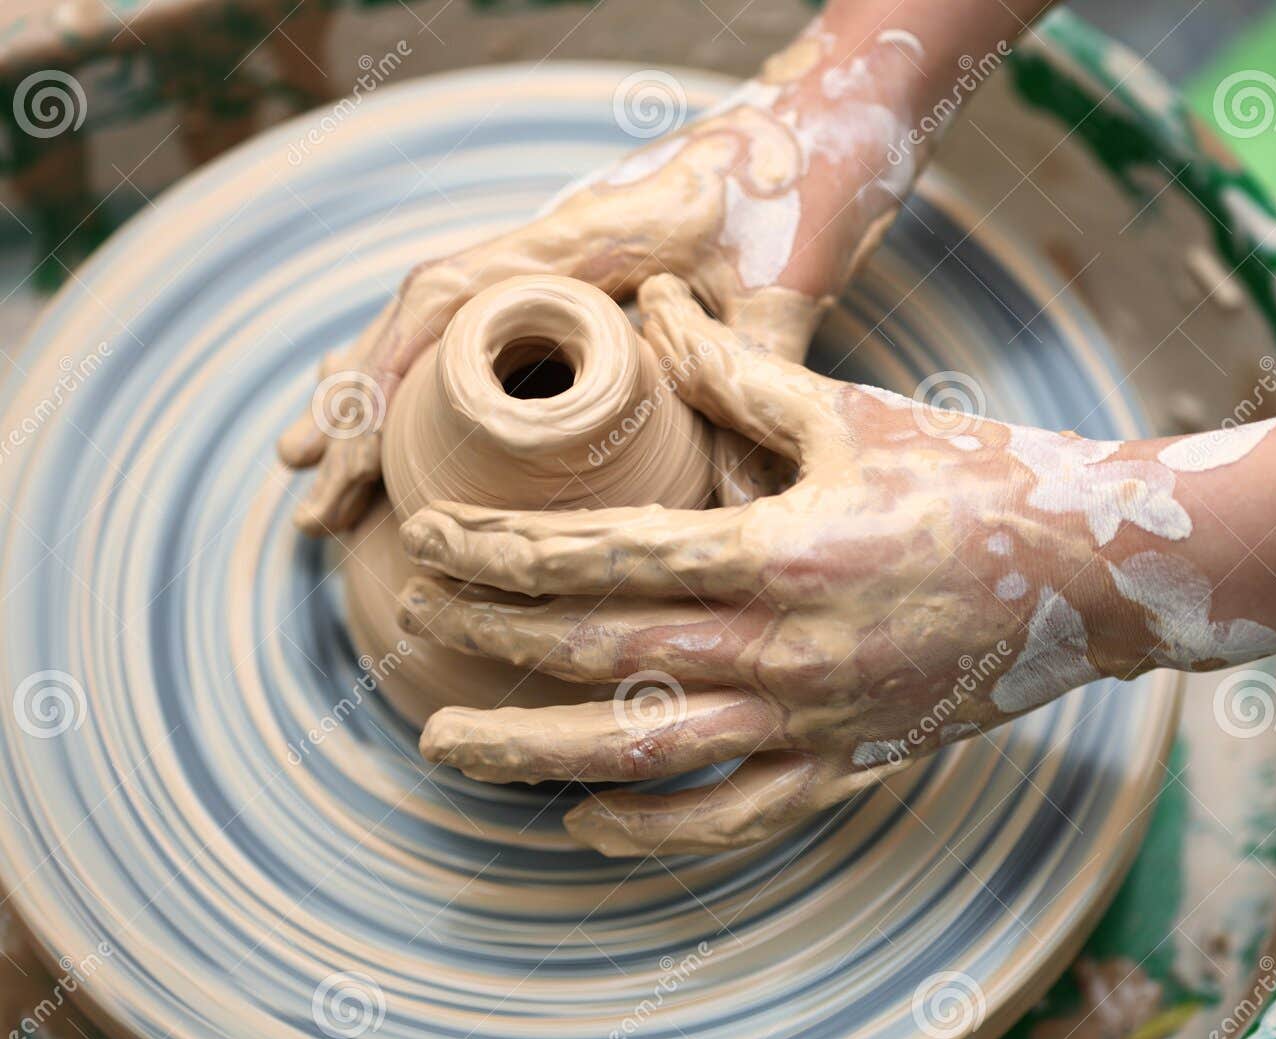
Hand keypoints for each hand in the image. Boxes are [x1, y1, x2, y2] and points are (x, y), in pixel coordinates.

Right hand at [278, 18, 936, 531]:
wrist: (810, 135)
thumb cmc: (796, 204)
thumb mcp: (783, 300)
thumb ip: (745, 386)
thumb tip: (730, 517)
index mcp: (578, 237)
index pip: (447, 303)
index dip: (383, 383)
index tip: (347, 460)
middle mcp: (544, 242)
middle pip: (415, 321)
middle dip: (356, 411)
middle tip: (314, 506)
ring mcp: (549, 257)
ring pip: (429, 324)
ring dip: (369, 396)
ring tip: (315, 476)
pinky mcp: (568, 276)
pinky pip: (472, 327)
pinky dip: (420, 377)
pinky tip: (396, 427)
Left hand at [391, 274, 1220, 855]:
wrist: (1092, 574)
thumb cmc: (971, 478)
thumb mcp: (849, 415)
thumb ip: (736, 373)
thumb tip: (647, 309)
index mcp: (779, 550)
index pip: (606, 555)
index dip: (505, 550)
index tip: (433, 536)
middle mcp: (785, 649)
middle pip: (603, 653)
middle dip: (492, 638)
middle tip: (411, 617)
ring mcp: (814, 721)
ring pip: (648, 753)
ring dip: (533, 752)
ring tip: (444, 744)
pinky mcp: (844, 766)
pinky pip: (732, 817)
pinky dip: (652, 831)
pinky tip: (581, 823)